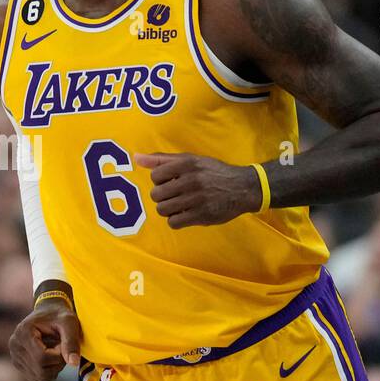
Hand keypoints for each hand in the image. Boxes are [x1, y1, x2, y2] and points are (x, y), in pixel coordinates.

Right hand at [8, 299, 81, 380]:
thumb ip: (71, 342)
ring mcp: (15, 356)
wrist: (49, 312)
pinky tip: (51, 359)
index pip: (42, 358)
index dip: (59, 356)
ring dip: (54, 369)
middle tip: (63, 349)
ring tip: (56, 352)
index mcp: (23, 332)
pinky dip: (48, 373)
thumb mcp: (69, 323)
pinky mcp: (19, 365)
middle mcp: (14, 346)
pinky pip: (37, 380)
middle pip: (40, 371)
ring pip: (39, 379)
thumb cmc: (60, 315)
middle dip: (57, 364)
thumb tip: (74, 363)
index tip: (64, 344)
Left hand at [136, 153, 260, 227]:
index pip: (155, 176)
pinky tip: (185, 214)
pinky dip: (176, 220)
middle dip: (163, 196)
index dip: (160, 181)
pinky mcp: (201, 215)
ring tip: (179, 205)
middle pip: (157, 195)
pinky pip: (174, 222)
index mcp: (187, 164)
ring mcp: (196, 199)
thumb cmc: (213, 172)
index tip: (170, 181)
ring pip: (163, 209)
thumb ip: (162, 159)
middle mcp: (191, 180)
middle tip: (175, 195)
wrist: (243, 188)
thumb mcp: (191, 160)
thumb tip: (137, 158)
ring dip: (168, 209)